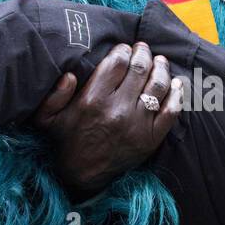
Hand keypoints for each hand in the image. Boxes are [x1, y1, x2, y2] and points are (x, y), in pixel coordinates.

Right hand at [31, 41, 182, 196]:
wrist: (83, 175)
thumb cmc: (66, 141)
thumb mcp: (47, 118)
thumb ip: (54, 94)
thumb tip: (69, 74)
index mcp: (93, 100)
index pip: (116, 63)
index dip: (123, 50)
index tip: (124, 48)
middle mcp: (117, 109)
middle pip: (140, 69)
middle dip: (143, 53)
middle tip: (143, 48)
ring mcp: (137, 124)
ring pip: (158, 85)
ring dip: (161, 68)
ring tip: (160, 61)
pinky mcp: (151, 138)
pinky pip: (171, 111)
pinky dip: (177, 94)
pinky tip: (176, 83)